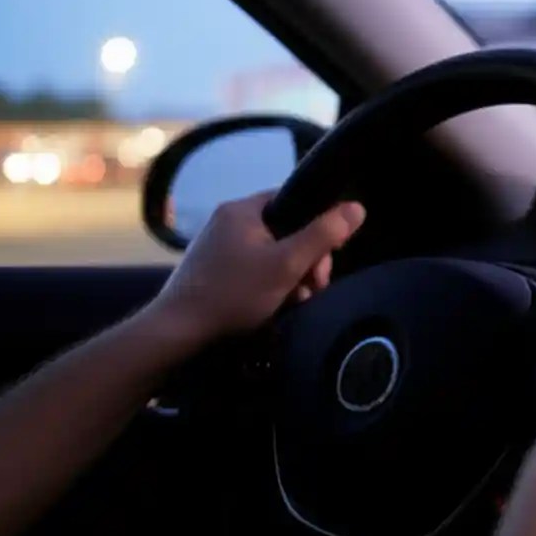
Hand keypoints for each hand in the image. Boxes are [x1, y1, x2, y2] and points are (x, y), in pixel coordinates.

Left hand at [150, 192, 365, 340]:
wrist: (178, 332)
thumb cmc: (234, 293)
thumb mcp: (286, 264)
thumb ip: (323, 235)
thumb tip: (357, 208)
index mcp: (242, 209)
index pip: (293, 203)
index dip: (316, 229)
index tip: (324, 261)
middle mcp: (227, 222)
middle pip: (285, 232)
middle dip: (304, 262)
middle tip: (310, 290)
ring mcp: (216, 247)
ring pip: (270, 255)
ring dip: (289, 279)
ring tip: (291, 303)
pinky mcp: (211, 271)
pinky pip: (252, 270)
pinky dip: (267, 287)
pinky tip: (271, 308)